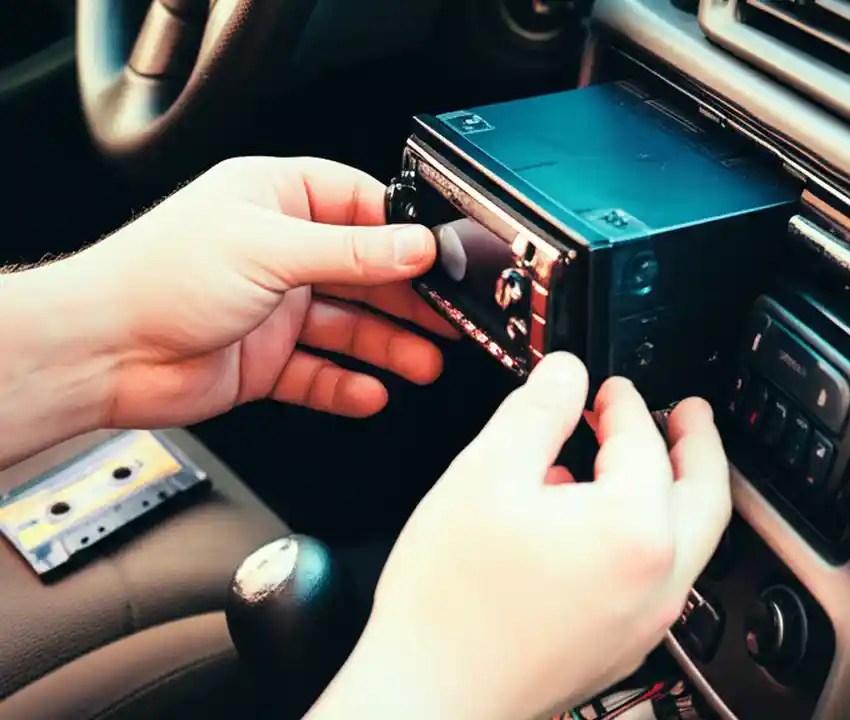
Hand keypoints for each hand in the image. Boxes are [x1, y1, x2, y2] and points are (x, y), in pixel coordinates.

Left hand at [42, 156, 454, 428]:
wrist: (100, 351)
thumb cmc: (158, 277)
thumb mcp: (271, 249)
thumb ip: (353, 253)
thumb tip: (415, 248)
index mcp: (276, 199)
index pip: (360, 206)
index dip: (403, 234)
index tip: (439, 259)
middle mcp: (279, 251)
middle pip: (364, 273)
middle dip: (407, 299)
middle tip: (450, 319)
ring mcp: (273, 308)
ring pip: (349, 327)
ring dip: (389, 346)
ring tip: (425, 362)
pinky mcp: (265, 360)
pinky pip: (320, 373)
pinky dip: (347, 385)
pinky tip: (372, 393)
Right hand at [308, 353, 731, 719]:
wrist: (430, 699)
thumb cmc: (450, 603)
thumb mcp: (485, 474)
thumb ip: (538, 409)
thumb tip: (567, 373)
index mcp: (634, 530)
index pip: (645, 442)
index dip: (626, 403)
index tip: (609, 388)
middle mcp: (657, 580)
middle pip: (704, 495)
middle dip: (699, 445)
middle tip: (690, 412)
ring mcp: (645, 620)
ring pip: (688, 541)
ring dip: (678, 490)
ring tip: (651, 459)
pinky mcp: (623, 646)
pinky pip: (659, 576)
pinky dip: (650, 535)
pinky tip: (599, 523)